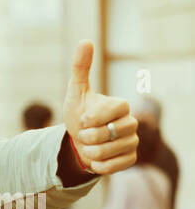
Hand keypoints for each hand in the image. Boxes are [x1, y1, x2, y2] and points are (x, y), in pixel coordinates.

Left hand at [63, 41, 137, 175]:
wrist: (78, 142)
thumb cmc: (79, 115)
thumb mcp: (75, 93)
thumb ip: (80, 69)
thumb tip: (85, 41)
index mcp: (122, 106)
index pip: (109, 112)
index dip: (90, 119)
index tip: (84, 119)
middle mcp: (131, 123)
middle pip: (106, 134)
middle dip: (86, 137)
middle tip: (84, 135)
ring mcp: (132, 142)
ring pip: (107, 151)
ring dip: (89, 151)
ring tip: (88, 146)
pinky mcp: (130, 160)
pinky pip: (112, 167)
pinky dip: (97, 165)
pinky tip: (95, 158)